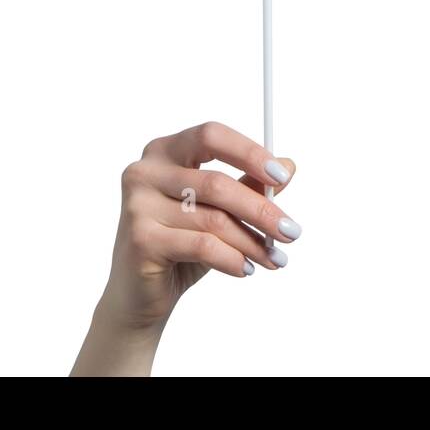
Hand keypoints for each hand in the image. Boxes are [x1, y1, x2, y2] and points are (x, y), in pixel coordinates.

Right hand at [72, 122, 298, 374]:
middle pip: (217, 182)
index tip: (282, 176)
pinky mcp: (141, 240)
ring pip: (213, 220)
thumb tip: (289, 164)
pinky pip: (202, 246)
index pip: (211, 136)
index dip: (249, 153)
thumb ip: (247, 185)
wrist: (139, 293)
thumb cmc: (181, 243)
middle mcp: (145, 172)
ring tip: (274, 259)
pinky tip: (246, 269)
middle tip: (292, 232)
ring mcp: (138, 205)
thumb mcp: (218, 210)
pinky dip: (232, 259)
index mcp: (165, 151)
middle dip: (261, 210)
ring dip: (252, 242)